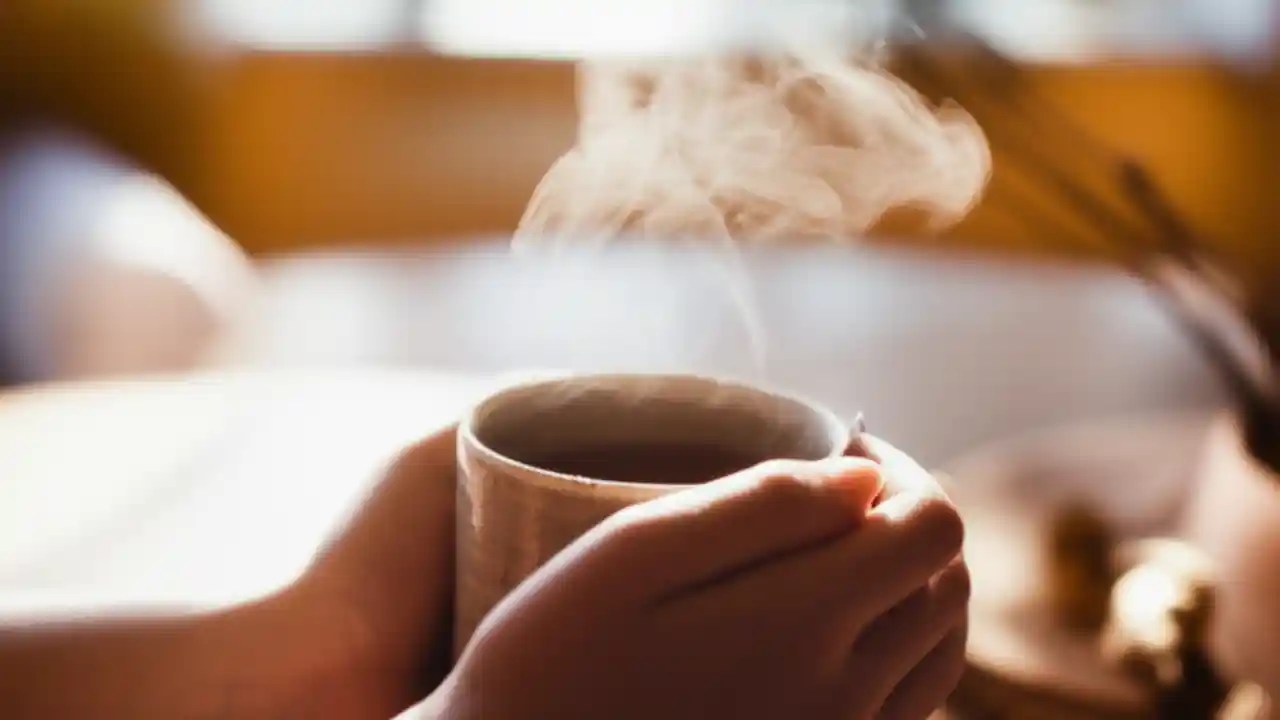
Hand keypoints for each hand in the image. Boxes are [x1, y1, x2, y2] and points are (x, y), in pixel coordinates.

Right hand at [418, 436, 967, 719]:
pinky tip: (830, 623)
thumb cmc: (548, 659)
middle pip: (947, 581)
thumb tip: (864, 478)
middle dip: (906, 516)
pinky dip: (899, 645)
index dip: (900, 470)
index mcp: (800, 625)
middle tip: (831, 493)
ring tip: (835, 550)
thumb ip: (757, 506)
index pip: (933, 527)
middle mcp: (842, 697)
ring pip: (940, 645)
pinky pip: (911, 702)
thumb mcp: (630, 555)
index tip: (837, 453)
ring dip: (910, 580)